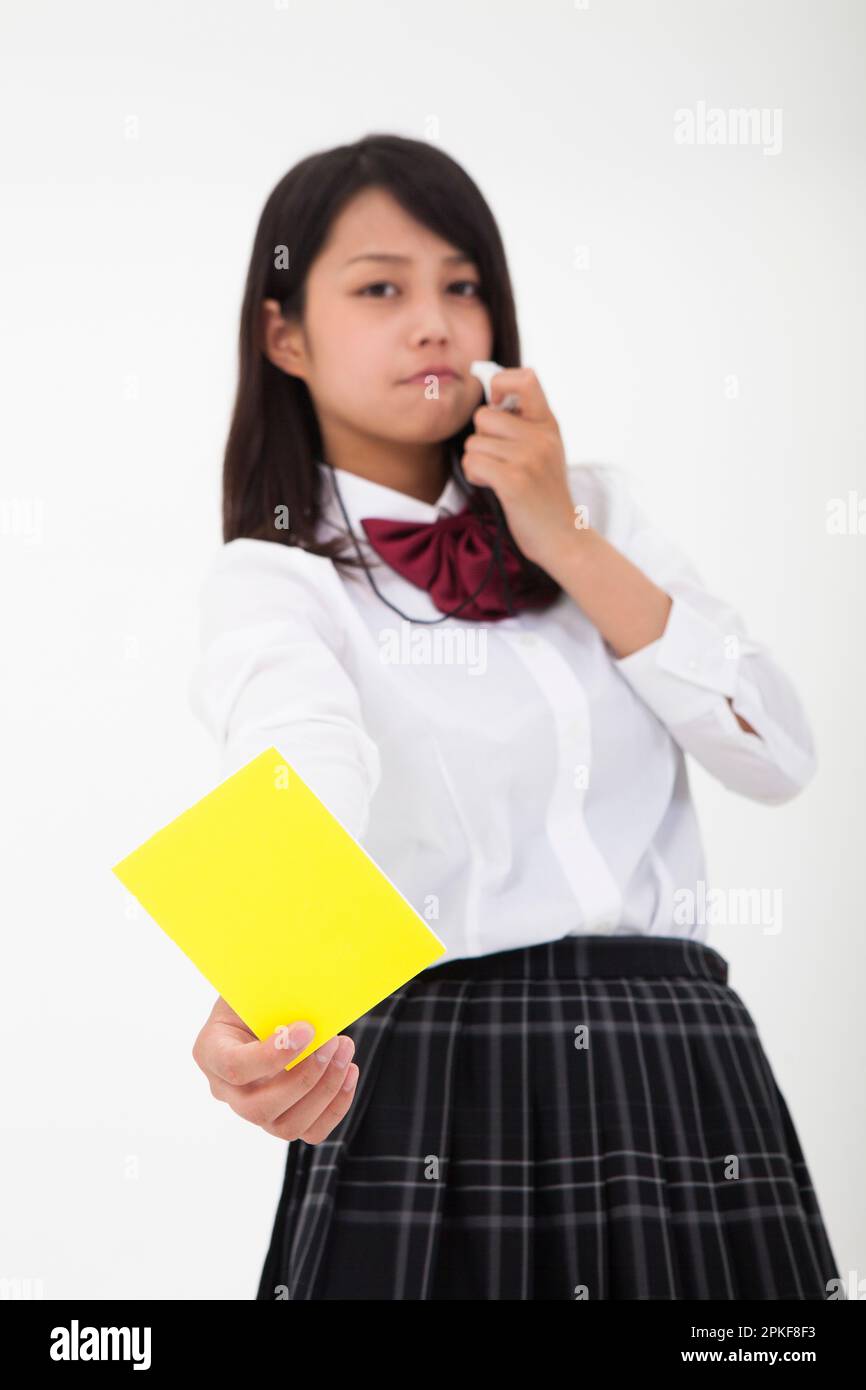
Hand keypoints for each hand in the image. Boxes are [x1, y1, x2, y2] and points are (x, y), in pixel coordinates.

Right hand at [192, 996, 358, 1143]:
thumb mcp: (255, 985)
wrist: (264, 1007)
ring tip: (345, 1050)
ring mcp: (254, 1110)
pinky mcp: (283, 1119)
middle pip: (259, 1108)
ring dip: (324, 1090)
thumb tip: (308, 991)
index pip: (234, 1068)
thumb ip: (272, 992)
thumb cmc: (258, 994)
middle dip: (304, 1077)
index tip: (307, 1028)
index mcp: (211, 1051)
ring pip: (286, 1126)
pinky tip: (349, 1072)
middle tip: (333, 1042)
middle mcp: (226, 1090)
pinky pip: (311, 1131)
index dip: (273, 1054)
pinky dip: (335, 1106)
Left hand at [461, 366, 576, 567]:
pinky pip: (473, 463)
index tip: (498, 405)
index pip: (525, 378)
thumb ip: (524, 423)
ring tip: (499, 477)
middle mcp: (541, 436)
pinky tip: (492, 486)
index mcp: (548, 424)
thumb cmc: (544, 494)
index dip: (501, 384)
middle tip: (499, 461)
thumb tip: (491, 396)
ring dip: (477, 463)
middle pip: (483, 416)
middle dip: (481, 440)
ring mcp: (529, 458)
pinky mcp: (514, 481)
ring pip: (474, 443)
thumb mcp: (546, 450)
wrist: (563, 536)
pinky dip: (475, 476)